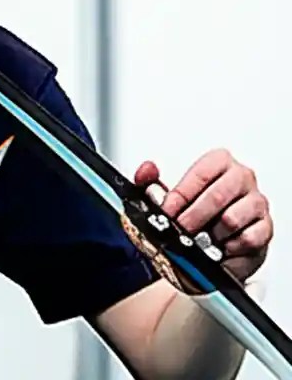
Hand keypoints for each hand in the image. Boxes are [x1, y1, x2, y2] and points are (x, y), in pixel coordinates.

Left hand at [134, 150, 271, 281]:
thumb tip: (146, 170)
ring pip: (231, 220)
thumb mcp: (168, 197)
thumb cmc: (195, 213)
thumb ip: (151, 183)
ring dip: (210, 235)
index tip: (167, 210)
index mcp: (220, 163)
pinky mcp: (265, 229)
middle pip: (217, 196)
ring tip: (199, 240)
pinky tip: (218, 249)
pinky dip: (228, 248)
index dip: (180, 195)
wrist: (215, 242)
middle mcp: (242, 179)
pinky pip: (247, 240)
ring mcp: (256, 203)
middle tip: (179, 230)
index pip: (201, 174)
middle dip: (192, 217)